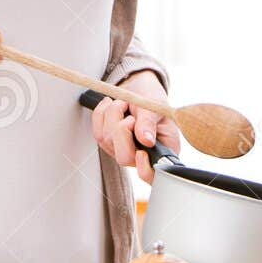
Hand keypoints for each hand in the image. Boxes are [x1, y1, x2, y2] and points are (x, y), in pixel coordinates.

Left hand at [91, 70, 180, 184]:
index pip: (154, 174)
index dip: (145, 170)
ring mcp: (124, 150)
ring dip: (112, 116)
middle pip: (124, 158)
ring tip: (123, 103)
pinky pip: (97, 133)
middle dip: (121, 131)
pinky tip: (111, 105)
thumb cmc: (152, 98)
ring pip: (107, 142)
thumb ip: (149, 122)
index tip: (141, 153)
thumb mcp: (156, 106)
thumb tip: (146, 140)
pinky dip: (101, 115)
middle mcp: (143, 155)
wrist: (140, 87)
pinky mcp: (109, 143)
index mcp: (164, 150)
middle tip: (130, 115)